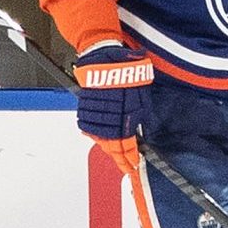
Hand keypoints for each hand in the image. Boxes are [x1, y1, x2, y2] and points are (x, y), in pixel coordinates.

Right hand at [72, 42, 152, 179]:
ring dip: (108, 149)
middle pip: (112, 148)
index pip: (126, 148)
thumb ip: (141, 119)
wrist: (105, 59)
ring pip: (100, 140)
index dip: (129, 160)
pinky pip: (90, 129)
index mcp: (124, 119)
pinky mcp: (86, 109)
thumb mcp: (142, 98)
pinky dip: (96, 136)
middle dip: (119, 159)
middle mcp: (109, 121)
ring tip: (115, 154)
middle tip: (125, 165)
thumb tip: (141, 132)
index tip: (132, 168)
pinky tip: (102, 138)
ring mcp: (95, 116)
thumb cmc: (125, 74)